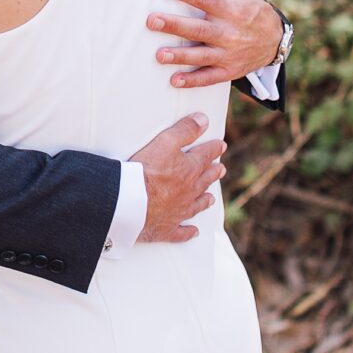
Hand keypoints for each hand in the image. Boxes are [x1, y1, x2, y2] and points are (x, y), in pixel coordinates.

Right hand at [128, 112, 227, 242]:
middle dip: (213, 173)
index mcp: (190, 170)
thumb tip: (204, 120)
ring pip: (196, 205)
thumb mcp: (166, 141)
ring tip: (210, 198)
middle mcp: (189, 192)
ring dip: (204, 200)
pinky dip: (188, 232)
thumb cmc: (146, 170)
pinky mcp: (166, 229)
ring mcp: (179, 212)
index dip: (214, 149)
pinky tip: (194, 232)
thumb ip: (185, 130)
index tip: (221, 146)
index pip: (205, 156)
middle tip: (221, 169)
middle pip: (204, 181)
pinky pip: (181, 233)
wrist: (130, 203)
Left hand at [149, 0, 281, 89]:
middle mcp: (230, 31)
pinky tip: (174, 80)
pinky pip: (210, 78)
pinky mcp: (229, 70)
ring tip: (159, 54)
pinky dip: (193, 81)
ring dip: (181, 56)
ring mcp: (229, 53)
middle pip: (199, 28)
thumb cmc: (248, 6)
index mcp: (231, 8)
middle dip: (175, 25)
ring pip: (202, 55)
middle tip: (152, 21)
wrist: (274, 39)